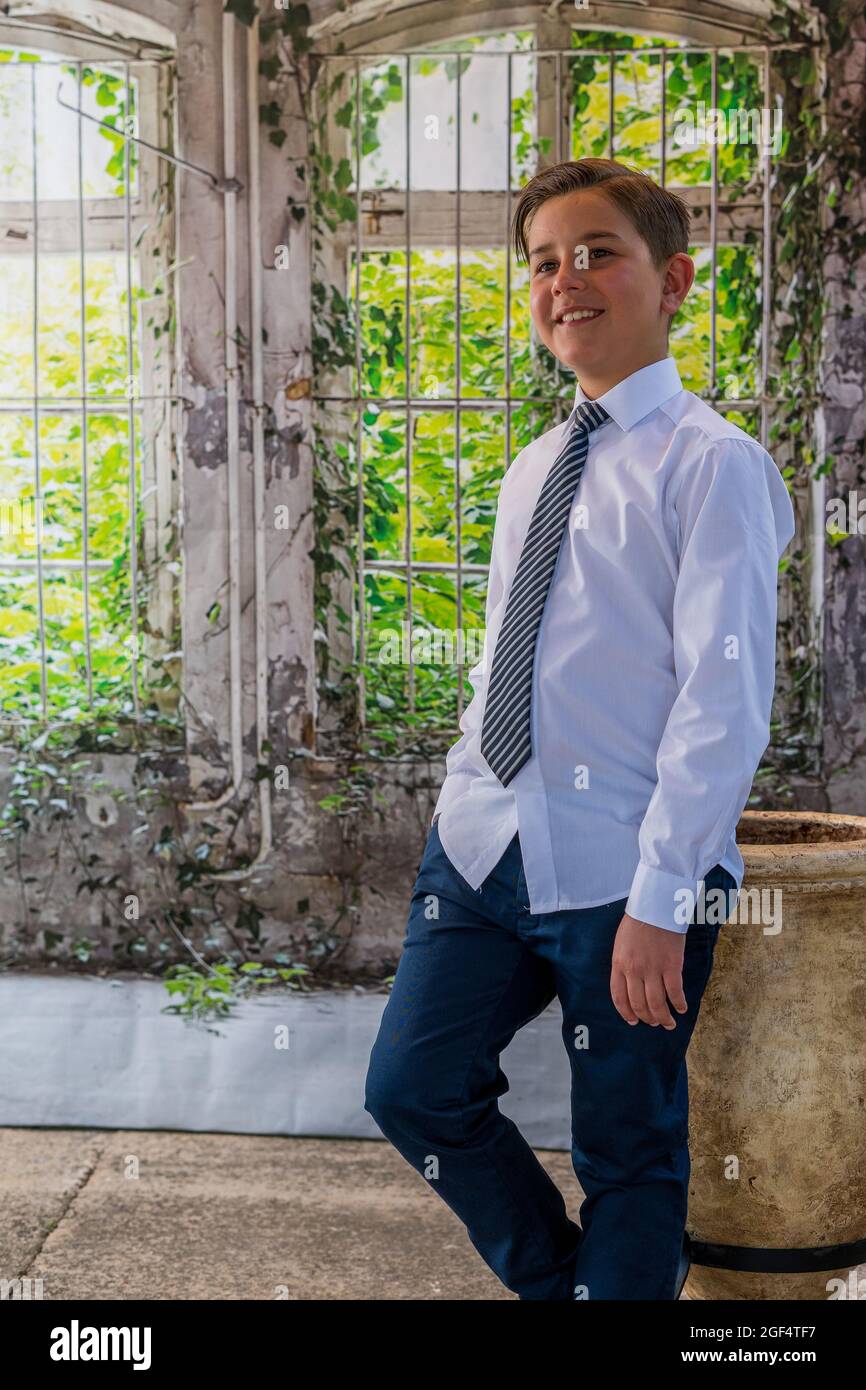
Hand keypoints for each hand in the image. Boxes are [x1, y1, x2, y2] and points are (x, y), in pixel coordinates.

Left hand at [610, 912, 686, 1029]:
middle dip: (647, 1018)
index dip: (626, 1013)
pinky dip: (678, 1004)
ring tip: (668, 1023)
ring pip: (657, 1003)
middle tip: (654, 1023)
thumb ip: (623, 965)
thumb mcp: (621, 944)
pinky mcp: (671, 966)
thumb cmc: (637, 923)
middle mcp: (634, 971)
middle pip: (639, 1004)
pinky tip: (681, 1008)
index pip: (619, 997)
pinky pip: (675, 992)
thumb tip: (630, 985)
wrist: (655, 907)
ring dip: (663, 1017)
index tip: (633, 1021)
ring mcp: (653, 969)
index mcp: (619, 964)